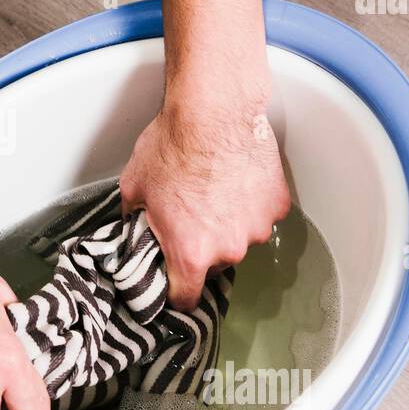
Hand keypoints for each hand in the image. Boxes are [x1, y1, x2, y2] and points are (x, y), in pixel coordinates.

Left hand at [120, 65, 289, 308]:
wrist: (214, 111)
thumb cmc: (173, 146)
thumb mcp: (134, 188)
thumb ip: (133, 220)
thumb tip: (131, 229)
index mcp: (190, 253)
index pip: (186, 298)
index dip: (175, 292)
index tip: (172, 283)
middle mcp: (228, 249)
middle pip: (214, 264)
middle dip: (202, 246)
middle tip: (190, 214)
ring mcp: (257, 227)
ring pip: (240, 238)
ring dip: (228, 223)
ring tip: (214, 189)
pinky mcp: (277, 205)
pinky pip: (260, 214)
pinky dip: (250, 203)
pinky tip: (235, 179)